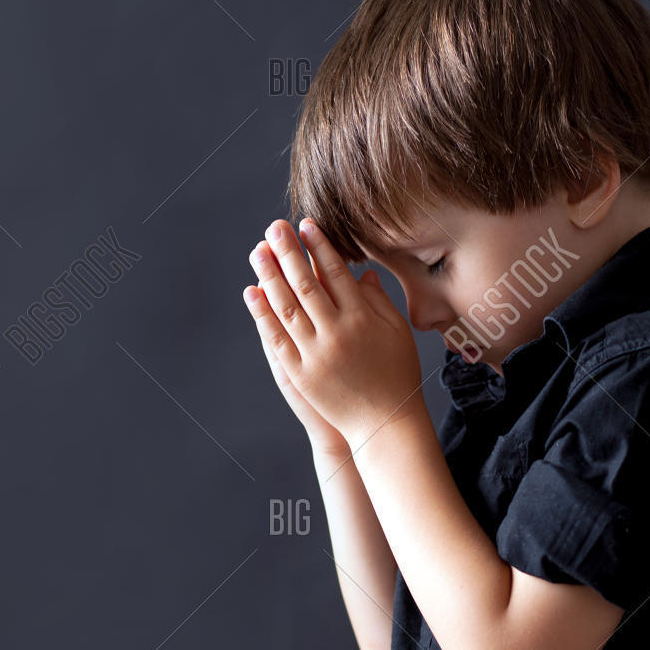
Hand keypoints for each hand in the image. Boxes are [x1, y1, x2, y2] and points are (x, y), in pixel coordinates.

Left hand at [242, 218, 425, 453]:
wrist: (384, 423)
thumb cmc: (397, 374)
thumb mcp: (397, 333)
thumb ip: (378, 301)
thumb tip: (360, 273)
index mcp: (362, 319)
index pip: (335, 274)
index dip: (319, 247)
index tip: (306, 225)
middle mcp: (337, 333)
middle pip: (306, 284)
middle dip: (288, 252)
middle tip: (274, 228)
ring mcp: (315, 354)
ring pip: (287, 307)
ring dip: (270, 276)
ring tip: (258, 251)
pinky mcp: (300, 374)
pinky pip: (276, 338)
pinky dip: (262, 314)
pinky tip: (252, 292)